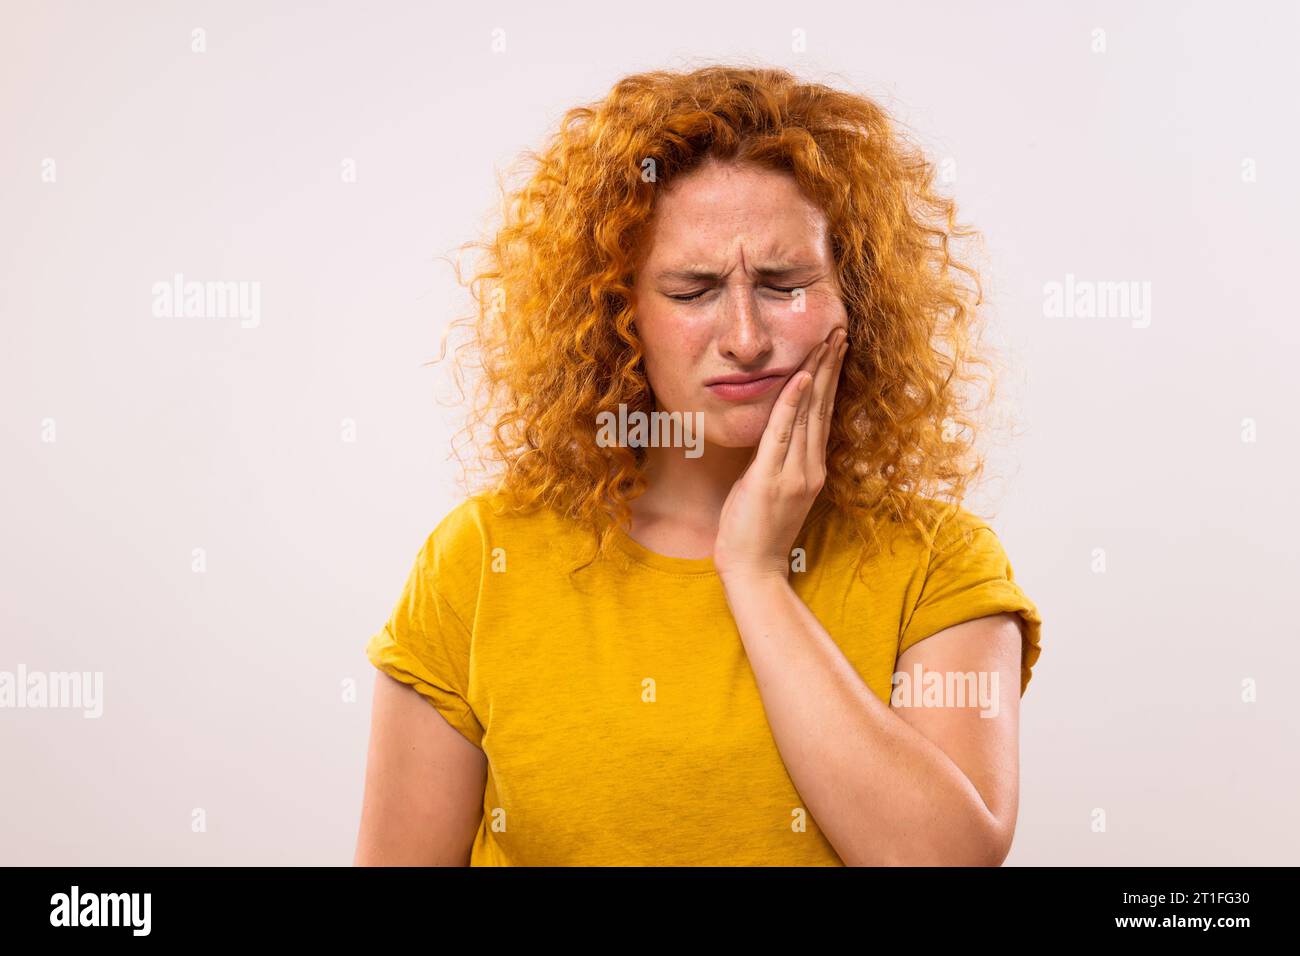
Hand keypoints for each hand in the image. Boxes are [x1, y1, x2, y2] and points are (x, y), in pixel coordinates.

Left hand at [713, 326, 848, 581]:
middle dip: (831, 365)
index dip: (830, 378)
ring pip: (808, 414)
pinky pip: (782, 434)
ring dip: (818, 372)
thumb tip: (772, 434)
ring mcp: (794, 473)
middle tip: (839, 329)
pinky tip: (800, 378)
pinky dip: (791, 404)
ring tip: (827, 341)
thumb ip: (777, 461)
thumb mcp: (771, 490)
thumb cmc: (756, 532)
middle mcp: (810, 467)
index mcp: (811, 469)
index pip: (823, 414)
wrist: (754, 570)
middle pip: (822, 406)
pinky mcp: (771, 480)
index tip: (835, 347)